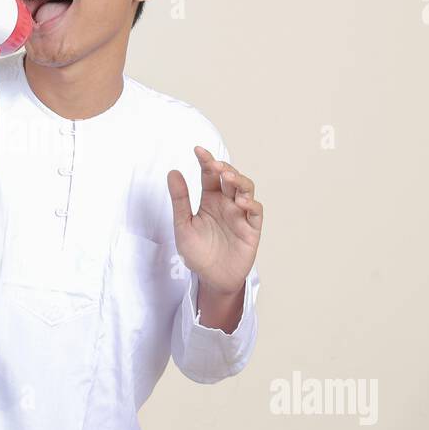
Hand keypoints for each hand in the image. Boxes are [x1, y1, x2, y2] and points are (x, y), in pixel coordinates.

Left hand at [166, 146, 262, 295]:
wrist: (211, 279)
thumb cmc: (198, 253)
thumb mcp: (183, 225)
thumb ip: (180, 200)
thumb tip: (173, 172)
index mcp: (210, 200)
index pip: (210, 175)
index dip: (206, 161)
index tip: (198, 150)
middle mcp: (227, 204)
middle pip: (230, 178)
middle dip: (224, 168)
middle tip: (215, 164)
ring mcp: (241, 215)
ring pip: (246, 189)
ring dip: (239, 181)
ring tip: (228, 177)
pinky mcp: (252, 229)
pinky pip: (255, 212)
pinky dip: (251, 205)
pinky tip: (240, 203)